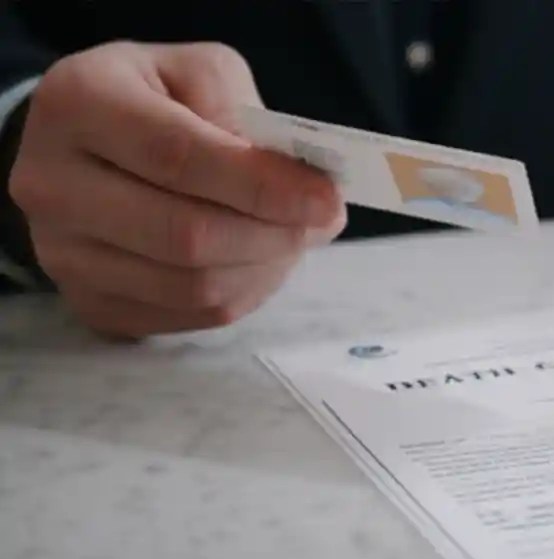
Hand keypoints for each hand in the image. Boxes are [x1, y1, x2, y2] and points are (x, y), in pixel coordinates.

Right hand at [8, 42, 344, 338]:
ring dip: (266, 267)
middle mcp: (53, 184)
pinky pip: (189, 316)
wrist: (85, 146)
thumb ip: (246, 115)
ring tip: (293, 236)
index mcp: (79, 105)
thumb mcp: (199, 74)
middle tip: (321, 219)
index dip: (263, 185)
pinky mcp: (90, 301)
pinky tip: (257, 260)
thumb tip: (300, 186)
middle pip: (187, 236)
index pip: (179, 157)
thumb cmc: (155, 101)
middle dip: (275, 234)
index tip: (326, 199)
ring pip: (194, 287)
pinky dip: (243, 293)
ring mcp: (63, 253)